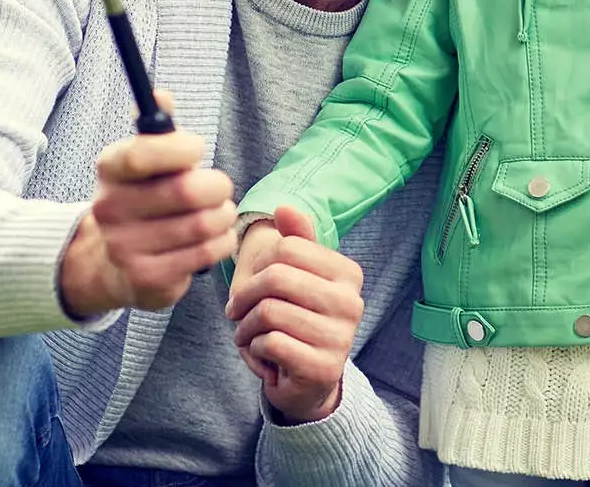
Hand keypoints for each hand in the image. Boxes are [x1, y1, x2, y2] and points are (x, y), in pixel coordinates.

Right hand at [58, 90, 237, 317]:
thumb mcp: (142, 160)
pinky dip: (221, 242)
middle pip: (186, 192)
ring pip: (203, 224)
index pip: (142, 154)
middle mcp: (110, 210)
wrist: (112, 262)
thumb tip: (161, 95)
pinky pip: (206, 253)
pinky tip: (214, 238)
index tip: (197, 150)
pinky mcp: (147, 279)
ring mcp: (125, 248)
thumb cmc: (142, 199)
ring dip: (223, 215)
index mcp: (109, 171)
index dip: (181, 149)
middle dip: (217, 186)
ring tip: (219, 213)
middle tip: (219, 188)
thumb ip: (157, 128)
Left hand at [223, 205, 363, 423]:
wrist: (306, 381)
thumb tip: (283, 207)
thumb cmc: (296, 321)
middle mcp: (351, 302)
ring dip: (246, 327)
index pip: (286, 248)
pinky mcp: (323, 367)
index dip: (256, 266)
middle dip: (245, 297)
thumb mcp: (295, 278)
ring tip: (249, 335)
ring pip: (269, 312)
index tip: (249, 286)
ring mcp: (341, 337)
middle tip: (238, 313)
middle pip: (276, 277)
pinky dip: (254, 350)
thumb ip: (294, 241)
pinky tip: (262, 355)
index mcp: (347, 273)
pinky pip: (270, 344)